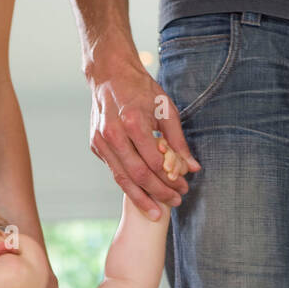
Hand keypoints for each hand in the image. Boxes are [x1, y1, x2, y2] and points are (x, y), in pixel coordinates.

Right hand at [89, 51, 200, 215]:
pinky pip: (114, 171)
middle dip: (159, 193)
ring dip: (141, 199)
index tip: (184, 186)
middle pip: (138, 175)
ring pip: (122, 179)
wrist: (109, 75)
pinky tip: (142, 195)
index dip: (171, 178)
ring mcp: (101, 141)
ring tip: (157, 213)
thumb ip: (178, 141)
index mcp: (133, 122)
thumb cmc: (141, 90)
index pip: (155, 162)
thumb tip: (193, 168)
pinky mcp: (95, 146)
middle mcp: (114, 134)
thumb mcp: (166, 108)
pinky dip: (129, 186)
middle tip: (175, 202)